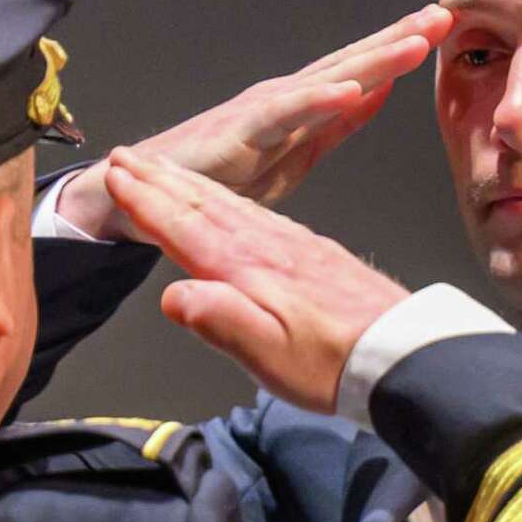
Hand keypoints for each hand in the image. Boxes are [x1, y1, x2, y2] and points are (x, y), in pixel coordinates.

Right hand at [57, 5, 452, 238]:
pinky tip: (354, 89)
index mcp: (303, 106)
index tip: (443, 28)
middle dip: (398, 38)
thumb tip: (376, 94)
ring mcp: (263, 110)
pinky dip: (321, 100)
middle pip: (350, 62)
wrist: (145, 194)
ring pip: (327, 79)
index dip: (400, 48)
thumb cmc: (219, 177)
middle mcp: (285, 97)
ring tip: (415, 42)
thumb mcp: (293, 155)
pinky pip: (287, 115)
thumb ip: (334, 126)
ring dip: (372, 59)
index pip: (359, 71)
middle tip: (444, 15)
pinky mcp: (241, 133)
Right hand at [103, 146, 408, 412]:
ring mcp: (296, 246)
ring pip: (233, 204)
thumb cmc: (336, 364)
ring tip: (167, 171)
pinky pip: (262, 215)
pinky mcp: (318, 254)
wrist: (406, 355)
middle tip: (128, 156)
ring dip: (193, 185)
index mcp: (249, 267)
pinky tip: (234, 205)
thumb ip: (220, 320)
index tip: (114, 178)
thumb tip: (172, 296)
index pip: (184, 227)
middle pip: (204, 203)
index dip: (146, 202)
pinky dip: (234, 201)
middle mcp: (269, 246)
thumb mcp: (269, 353)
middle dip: (162, 179)